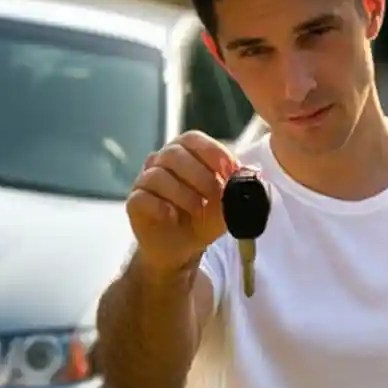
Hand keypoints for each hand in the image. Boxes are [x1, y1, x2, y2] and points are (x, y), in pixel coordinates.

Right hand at [126, 130, 240, 276]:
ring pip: (157, 175)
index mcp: (185, 153)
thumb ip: (239, 187)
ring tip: (196, 209)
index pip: (193, 139)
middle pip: (174, 153)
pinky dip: (161, 206)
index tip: (229, 170)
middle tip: (214, 195)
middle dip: (199, 175)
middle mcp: (161, 161)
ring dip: (182, 193)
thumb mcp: (228, 204)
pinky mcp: (134, 203)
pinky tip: (173, 216)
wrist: (182, 248)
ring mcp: (145, 181)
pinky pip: (142, 197)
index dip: (212, 152)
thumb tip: (253, 172)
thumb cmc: (204, 219)